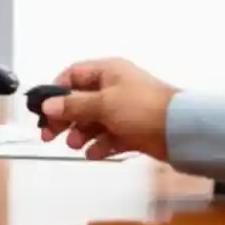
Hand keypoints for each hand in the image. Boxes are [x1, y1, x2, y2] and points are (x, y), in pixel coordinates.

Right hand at [39, 58, 178, 160]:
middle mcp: (115, 88)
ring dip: (82, 134)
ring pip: (94, 121)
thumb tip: (49, 104)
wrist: (180, 130)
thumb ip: (74, 105)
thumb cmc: (145, 108)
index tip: (45, 109)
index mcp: (108, 71)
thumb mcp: (103, 103)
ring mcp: (124, 109)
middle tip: (51, 135)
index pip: (74, 75)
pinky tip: (95, 153)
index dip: (57, 91)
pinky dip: (100, 145)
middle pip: (81, 101)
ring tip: (77, 145)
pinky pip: (110, 137)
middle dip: (66, 118)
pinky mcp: (133, 129)